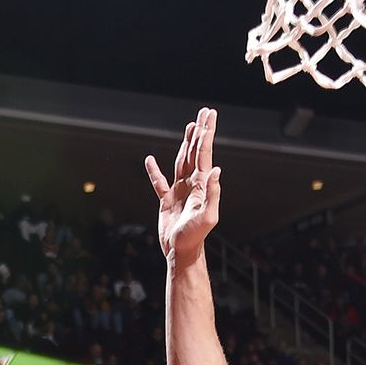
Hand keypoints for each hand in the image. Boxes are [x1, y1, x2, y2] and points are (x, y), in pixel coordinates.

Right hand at [145, 107, 221, 263]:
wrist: (181, 251)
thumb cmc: (195, 237)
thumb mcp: (207, 217)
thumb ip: (212, 193)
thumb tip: (216, 169)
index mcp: (201, 184)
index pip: (204, 153)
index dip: (206, 134)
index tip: (209, 116)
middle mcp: (192, 184)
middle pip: (195, 151)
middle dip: (200, 132)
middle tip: (205, 113)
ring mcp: (179, 190)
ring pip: (182, 161)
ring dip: (186, 143)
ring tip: (190, 127)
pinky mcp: (167, 200)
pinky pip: (158, 181)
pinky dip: (153, 170)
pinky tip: (149, 160)